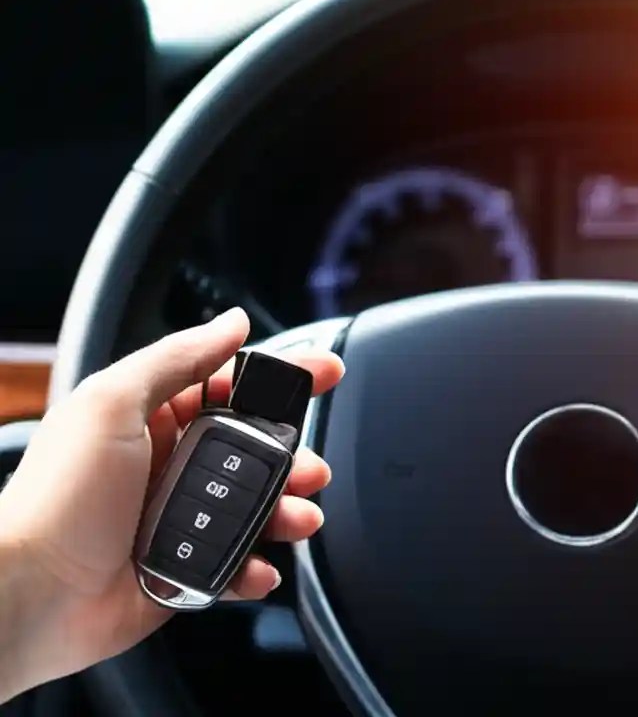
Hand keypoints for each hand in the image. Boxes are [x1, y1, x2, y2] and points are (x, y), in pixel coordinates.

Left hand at [0, 308, 343, 700]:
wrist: (31, 593)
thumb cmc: (58, 497)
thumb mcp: (112, 403)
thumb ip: (177, 358)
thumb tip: (232, 323)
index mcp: (154, 417)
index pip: (231, 385)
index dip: (283, 377)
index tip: (327, 371)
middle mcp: (170, 464)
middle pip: (257, 450)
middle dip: (294, 457)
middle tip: (310, 468)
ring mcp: (179, 519)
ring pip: (257, 507)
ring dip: (287, 512)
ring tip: (297, 518)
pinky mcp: (185, 568)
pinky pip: (239, 563)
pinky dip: (257, 565)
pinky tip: (259, 565)